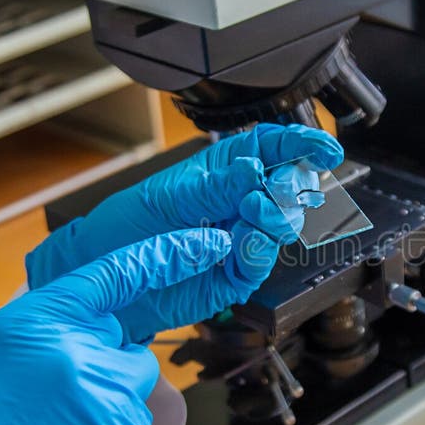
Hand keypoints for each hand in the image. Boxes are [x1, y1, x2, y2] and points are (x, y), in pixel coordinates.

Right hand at [0, 227, 231, 424]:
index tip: (207, 244)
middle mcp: (82, 360)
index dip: (168, 256)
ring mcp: (109, 409)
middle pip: (130, 346)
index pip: (119, 275)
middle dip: (104, 362)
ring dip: (109, 404)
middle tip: (52, 397)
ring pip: (137, 390)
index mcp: (36, 326)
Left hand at [25, 124, 343, 342]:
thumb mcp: (167, 196)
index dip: (302, 144)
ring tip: (252, 213)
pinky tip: (243, 243)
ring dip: (276, 216)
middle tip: (276, 186)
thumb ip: (216, 185)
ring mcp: (241, 239)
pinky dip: (259, 250)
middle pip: (289, 186)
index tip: (324, 148)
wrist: (100, 280)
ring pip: (284, 225)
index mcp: (225, 172)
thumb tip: (254, 168)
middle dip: (291, 184)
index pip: (273, 149)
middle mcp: (239, 204)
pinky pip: (261, 261)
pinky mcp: (236, 274)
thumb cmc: (123, 229)